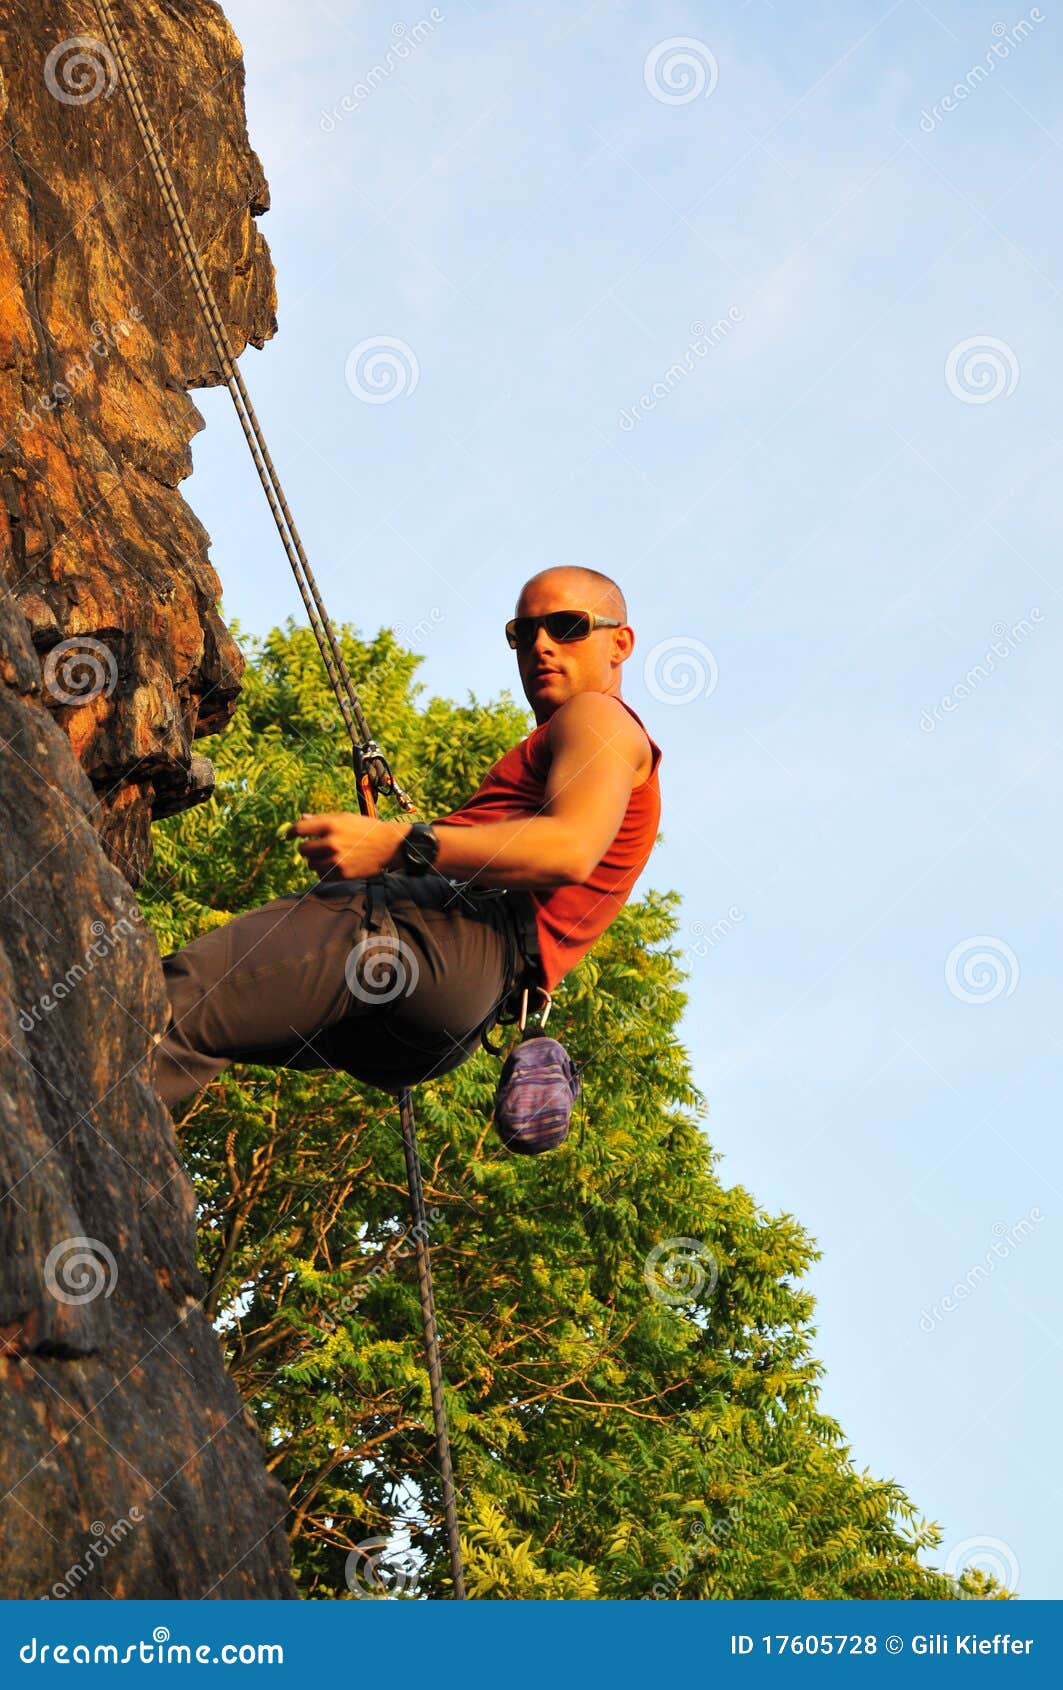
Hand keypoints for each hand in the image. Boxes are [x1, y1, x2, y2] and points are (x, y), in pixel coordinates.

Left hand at [285, 813, 403, 880]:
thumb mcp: (345, 818)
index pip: (300, 829)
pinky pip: (321, 875)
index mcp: (331, 824)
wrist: (388, 845)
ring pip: (311, 865)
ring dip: (315, 861)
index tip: (288, 836)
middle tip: (314, 848)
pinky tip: (334, 865)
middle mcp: (331, 842)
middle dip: (306, 849)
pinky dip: (324, 871)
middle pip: (303, 850)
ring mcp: (336, 860)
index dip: (291, 833)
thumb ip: (322, 819)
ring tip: (328, 857)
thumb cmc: (365, 829)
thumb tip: (301, 818)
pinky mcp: (342, 874)